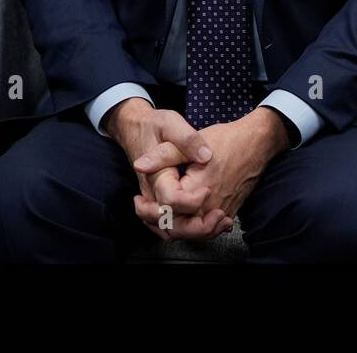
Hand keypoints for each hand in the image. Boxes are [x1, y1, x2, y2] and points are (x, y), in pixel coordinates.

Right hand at [106, 98, 229, 240]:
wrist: (135, 128)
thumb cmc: (153, 126)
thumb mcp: (171, 123)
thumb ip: (187, 139)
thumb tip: (205, 155)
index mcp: (156, 177)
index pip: (172, 202)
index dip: (193, 200)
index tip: (208, 190)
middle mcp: (153, 195)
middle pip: (171, 226)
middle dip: (198, 228)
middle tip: (221, 216)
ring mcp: (155, 202)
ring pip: (171, 231)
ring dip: (196, 232)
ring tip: (220, 223)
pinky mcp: (161, 203)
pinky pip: (172, 226)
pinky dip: (190, 230)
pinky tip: (212, 221)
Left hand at [132, 109, 289, 238]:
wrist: (257, 142)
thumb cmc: (227, 139)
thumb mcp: (190, 141)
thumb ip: (163, 155)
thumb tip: (140, 165)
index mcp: (198, 190)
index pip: (168, 213)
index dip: (149, 210)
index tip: (140, 200)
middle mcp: (211, 206)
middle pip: (179, 230)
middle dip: (158, 223)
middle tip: (144, 209)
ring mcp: (221, 211)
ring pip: (193, 234)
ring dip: (174, 228)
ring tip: (159, 215)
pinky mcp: (229, 211)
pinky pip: (207, 229)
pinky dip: (192, 228)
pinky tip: (181, 217)